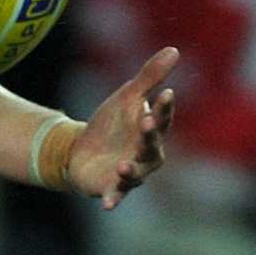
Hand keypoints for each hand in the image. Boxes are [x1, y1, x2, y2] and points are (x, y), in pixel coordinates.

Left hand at [69, 47, 176, 208]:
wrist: (81, 150)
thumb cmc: (112, 123)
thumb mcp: (127, 96)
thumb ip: (149, 76)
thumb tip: (174, 50)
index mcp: (152, 130)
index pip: (162, 117)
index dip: (164, 107)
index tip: (165, 93)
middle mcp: (147, 153)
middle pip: (151, 144)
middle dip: (149, 134)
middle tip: (145, 121)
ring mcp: (131, 172)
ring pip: (137, 172)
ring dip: (132, 169)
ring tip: (123, 165)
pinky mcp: (111, 187)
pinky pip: (115, 194)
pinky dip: (113, 198)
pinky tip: (108, 204)